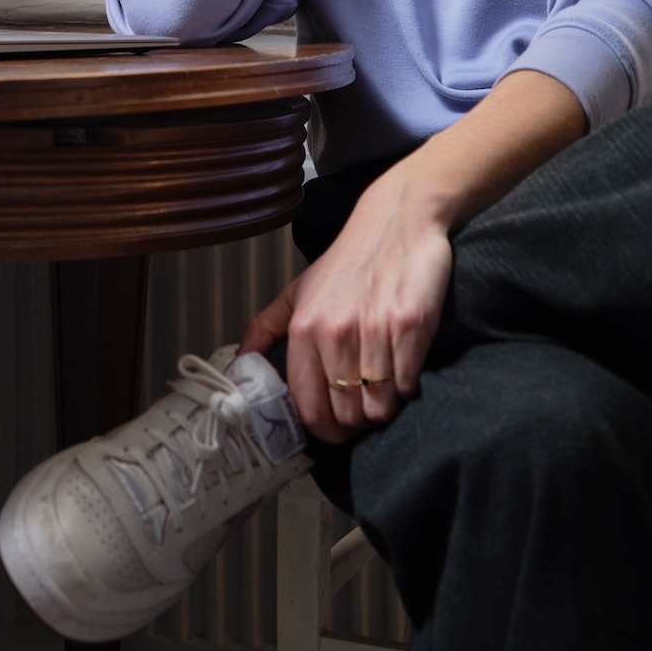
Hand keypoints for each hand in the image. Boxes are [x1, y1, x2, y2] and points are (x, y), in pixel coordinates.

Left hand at [240, 164, 453, 441]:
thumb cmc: (348, 260)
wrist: (397, 220)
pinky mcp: (411, 326)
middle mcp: (335, 333)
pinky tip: (403, 367)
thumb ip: (265, 327)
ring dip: (384, 407)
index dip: (324, 430)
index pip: (309, 408)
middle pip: (346, 415)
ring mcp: (374, 331)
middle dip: (357, 422)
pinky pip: (408, 384)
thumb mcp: (297, 290)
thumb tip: (240, 361)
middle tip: (364, 407)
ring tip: (385, 387)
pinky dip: (408, 386)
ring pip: (379, 407)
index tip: (335, 428)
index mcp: (304, 329)